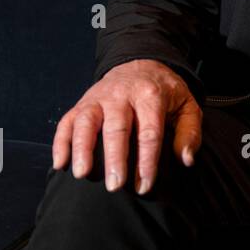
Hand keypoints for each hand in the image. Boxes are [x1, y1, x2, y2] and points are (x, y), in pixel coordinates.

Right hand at [51, 59, 201, 194]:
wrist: (141, 63)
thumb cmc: (165, 92)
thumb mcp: (187, 106)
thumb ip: (189, 133)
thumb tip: (186, 160)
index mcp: (151, 96)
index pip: (149, 132)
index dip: (147, 160)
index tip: (144, 185)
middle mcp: (122, 95)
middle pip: (116, 128)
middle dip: (115, 158)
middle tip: (115, 186)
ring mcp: (98, 98)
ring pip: (87, 122)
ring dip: (82, 148)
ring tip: (81, 174)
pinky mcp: (82, 102)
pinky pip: (67, 121)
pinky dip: (61, 141)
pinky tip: (60, 163)